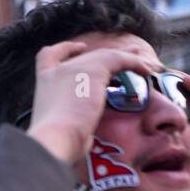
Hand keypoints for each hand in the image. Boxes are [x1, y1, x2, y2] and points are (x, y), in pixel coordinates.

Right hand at [25, 41, 163, 164]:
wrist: (54, 138)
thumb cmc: (55, 142)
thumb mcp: (57, 127)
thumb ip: (68, 122)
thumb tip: (82, 136)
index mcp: (44, 83)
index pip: (48, 55)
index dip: (65, 49)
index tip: (80, 48)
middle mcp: (55, 71)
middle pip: (85, 56)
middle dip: (108, 54)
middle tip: (127, 54)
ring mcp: (73, 68)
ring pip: (104, 56)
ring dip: (126, 58)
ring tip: (143, 63)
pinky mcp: (93, 70)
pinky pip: (118, 60)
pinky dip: (134, 63)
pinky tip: (145, 72)